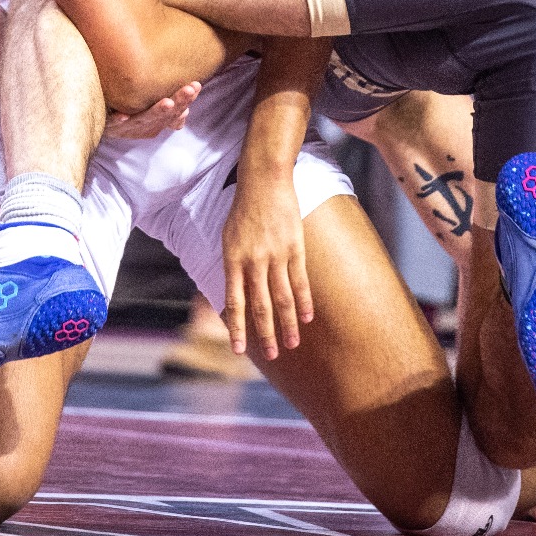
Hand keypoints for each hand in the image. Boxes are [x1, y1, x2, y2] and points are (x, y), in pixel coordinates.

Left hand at [104, 80, 200, 139]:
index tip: (196, 86)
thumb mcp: (149, 114)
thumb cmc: (127, 117)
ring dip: (157, 112)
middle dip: (179, 102)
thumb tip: (186, 113)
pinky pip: (114, 124)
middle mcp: (145, 125)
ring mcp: (128, 127)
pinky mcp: (109, 126)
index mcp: (157, 122)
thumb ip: (168, 112)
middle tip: (190, 89)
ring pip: (145, 119)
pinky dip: (120, 121)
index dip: (186, 100)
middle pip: (165, 115)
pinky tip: (123, 117)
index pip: (176, 110)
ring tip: (168, 102)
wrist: (96, 128)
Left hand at [220, 172, 311, 359]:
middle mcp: (253, 261)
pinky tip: (307, 318)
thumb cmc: (242, 210)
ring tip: (291, 344)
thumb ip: (233, 267)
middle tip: (272, 355)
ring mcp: (276, 255)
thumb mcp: (227, 238)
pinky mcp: (295, 247)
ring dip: (287, 324)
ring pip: (282, 297)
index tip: (239, 350)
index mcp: (232, 259)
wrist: (263, 180)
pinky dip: (304, 301)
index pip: (234, 302)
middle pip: (260, 305)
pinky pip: (300, 280)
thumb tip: (235, 296)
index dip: (237, 328)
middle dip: (265, 333)